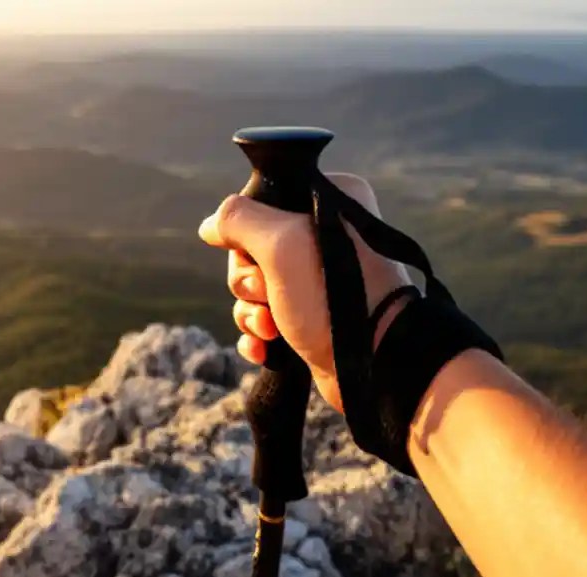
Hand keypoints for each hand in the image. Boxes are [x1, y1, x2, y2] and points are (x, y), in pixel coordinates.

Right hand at [198, 174, 411, 412]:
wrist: (376, 365)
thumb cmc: (335, 297)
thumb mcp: (282, 244)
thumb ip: (239, 220)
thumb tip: (209, 226)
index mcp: (328, 200)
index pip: (260, 204)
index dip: (246, 236)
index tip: (259, 259)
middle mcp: (326, 234)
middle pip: (250, 250)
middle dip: (248, 281)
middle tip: (267, 294)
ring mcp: (319, 279)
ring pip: (254, 288)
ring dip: (252, 313)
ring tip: (271, 329)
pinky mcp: (313, 316)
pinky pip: (265, 319)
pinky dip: (259, 335)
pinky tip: (266, 348)